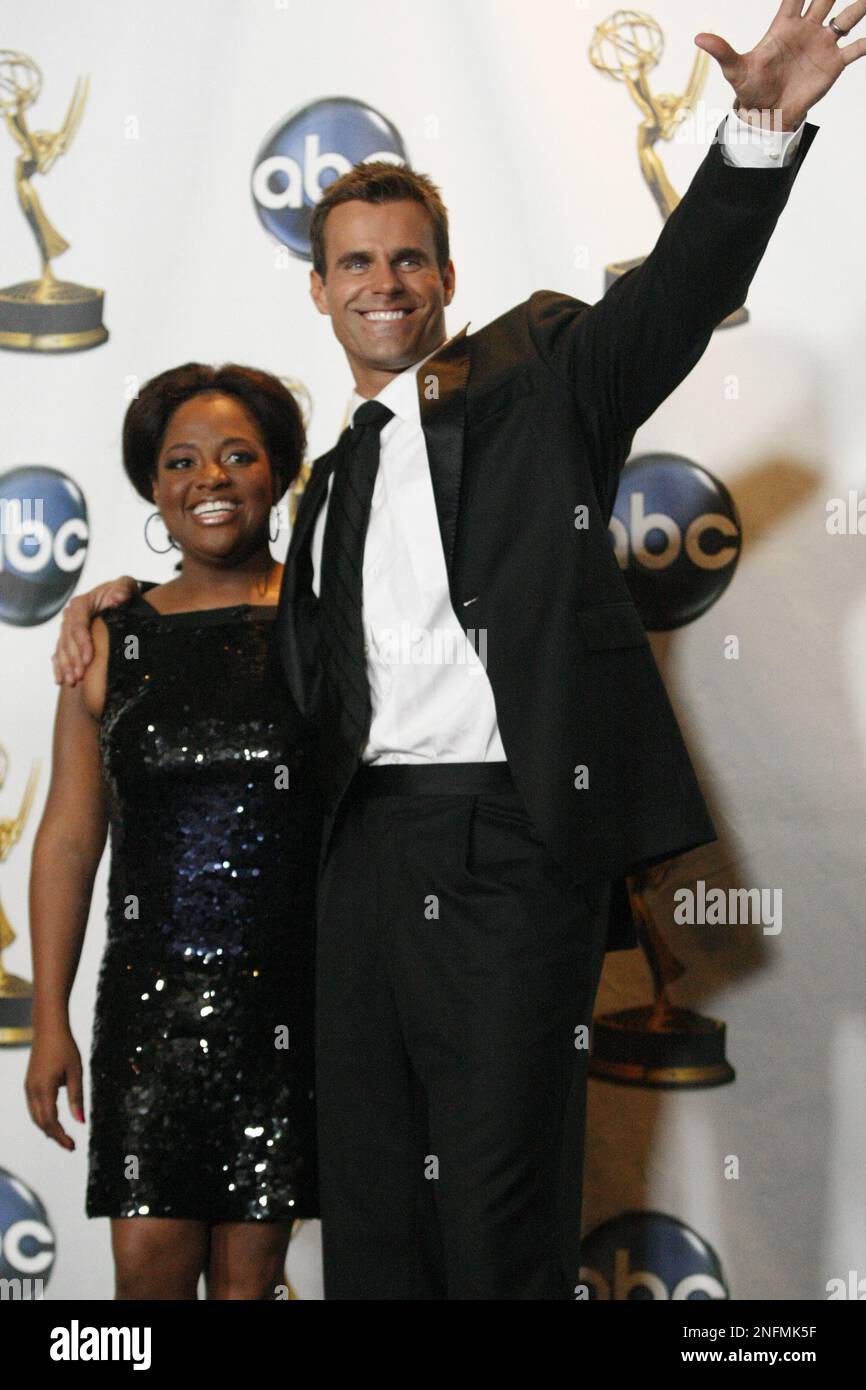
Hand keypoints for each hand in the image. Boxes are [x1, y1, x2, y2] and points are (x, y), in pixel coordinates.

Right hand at [25, 1028, 84, 1150]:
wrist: (49, 1027)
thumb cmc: (65, 1047)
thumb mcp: (76, 1072)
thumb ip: (77, 1098)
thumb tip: (81, 1122)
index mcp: (43, 1089)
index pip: (51, 1122)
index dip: (61, 1136)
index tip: (73, 1147)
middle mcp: (32, 1091)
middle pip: (41, 1122)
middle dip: (55, 1136)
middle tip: (70, 1145)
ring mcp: (28, 1087)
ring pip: (35, 1116)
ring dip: (48, 1128)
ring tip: (63, 1137)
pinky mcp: (29, 1083)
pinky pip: (34, 1107)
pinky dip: (43, 1118)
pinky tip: (54, 1120)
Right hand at [52, 575, 138, 685]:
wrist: (119, 599)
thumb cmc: (122, 593)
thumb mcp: (125, 586)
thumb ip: (123, 588)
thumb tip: (117, 598)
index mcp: (81, 604)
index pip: (78, 625)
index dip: (82, 642)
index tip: (89, 658)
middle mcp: (70, 616)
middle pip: (68, 640)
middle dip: (73, 659)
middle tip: (80, 676)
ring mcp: (67, 629)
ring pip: (62, 649)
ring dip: (66, 666)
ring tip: (72, 682)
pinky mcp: (68, 640)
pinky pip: (59, 654)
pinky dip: (59, 668)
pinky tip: (61, 680)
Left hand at [696, 0, 865, 131]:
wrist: (768, 115)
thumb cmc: (751, 90)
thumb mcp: (736, 70)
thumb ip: (722, 51)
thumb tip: (698, 38)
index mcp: (784, 26)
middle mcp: (807, 29)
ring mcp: (822, 44)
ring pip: (847, 17)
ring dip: (859, 6)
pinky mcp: (833, 63)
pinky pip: (856, 48)